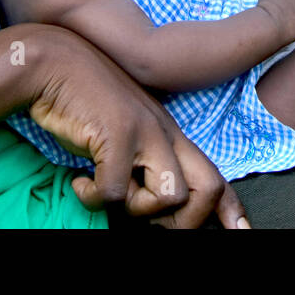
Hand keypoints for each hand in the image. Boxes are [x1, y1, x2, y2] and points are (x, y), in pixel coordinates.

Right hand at [27, 30, 249, 227]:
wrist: (53, 64)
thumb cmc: (82, 102)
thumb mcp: (123, 132)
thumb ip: (142, 160)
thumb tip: (146, 201)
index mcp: (170, 134)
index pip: (214, 176)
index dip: (230, 209)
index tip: (241, 230)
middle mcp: (166, 132)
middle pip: (207, 189)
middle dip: (183, 222)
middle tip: (147, 223)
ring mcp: (146, 131)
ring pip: (168, 197)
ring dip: (134, 208)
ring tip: (106, 189)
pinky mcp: (118, 134)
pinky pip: (115, 194)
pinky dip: (92, 197)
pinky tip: (79, 181)